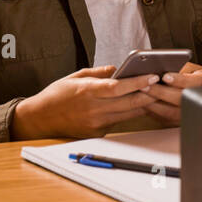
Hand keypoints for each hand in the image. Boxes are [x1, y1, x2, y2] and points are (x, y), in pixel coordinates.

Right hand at [11, 66, 160, 139]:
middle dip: (149, 94)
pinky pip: (119, 122)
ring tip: (156, 93)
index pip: (118, 87)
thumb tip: (118, 69)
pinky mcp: (97, 133)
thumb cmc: (56, 95)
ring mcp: (96, 123)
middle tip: (163, 85)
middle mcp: (93, 109)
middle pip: (129, 103)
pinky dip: (129, 113)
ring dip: (144, 104)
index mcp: (88, 91)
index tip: (153, 76)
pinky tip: (138, 105)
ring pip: (128, 114)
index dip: (138, 82)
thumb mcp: (75, 76)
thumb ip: (98, 73)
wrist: (39, 119)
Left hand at [142, 61, 201, 123]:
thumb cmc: (194, 78)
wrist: (201, 94)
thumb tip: (161, 67)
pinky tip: (143, 103)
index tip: (165, 77)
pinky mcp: (180, 122)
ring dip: (152, 104)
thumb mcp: (191, 69)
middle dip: (160, 92)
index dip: (178, 80)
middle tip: (145, 86)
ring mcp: (190, 113)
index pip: (191, 83)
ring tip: (141, 94)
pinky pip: (164, 119)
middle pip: (179, 99)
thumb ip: (180, 68)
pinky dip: (152, 111)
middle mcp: (199, 100)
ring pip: (170, 112)